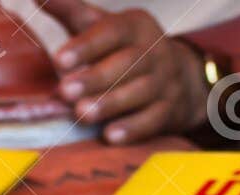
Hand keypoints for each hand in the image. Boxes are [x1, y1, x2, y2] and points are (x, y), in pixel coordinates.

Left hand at [38, 0, 208, 143]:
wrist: (180, 78)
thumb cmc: (124, 50)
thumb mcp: (103, 27)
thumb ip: (72, 13)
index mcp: (134, 26)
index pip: (111, 32)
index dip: (86, 46)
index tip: (59, 60)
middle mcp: (154, 50)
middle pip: (126, 64)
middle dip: (95, 78)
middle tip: (64, 91)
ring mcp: (165, 81)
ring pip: (139, 92)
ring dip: (110, 104)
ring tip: (81, 114)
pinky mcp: (169, 110)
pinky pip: (153, 119)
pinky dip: (133, 128)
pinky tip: (110, 136)